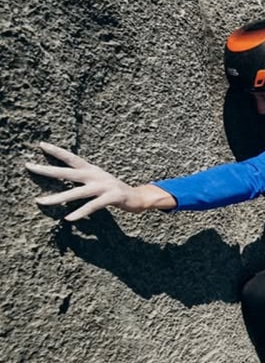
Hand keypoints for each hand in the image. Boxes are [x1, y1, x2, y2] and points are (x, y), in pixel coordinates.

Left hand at [25, 142, 171, 220]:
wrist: (138, 198)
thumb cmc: (113, 190)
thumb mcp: (97, 180)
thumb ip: (82, 179)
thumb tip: (63, 177)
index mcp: (92, 170)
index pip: (71, 158)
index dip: (57, 151)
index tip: (41, 145)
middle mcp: (96, 175)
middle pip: (67, 172)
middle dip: (47, 170)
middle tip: (29, 166)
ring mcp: (104, 186)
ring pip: (76, 192)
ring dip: (57, 198)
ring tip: (40, 201)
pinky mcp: (112, 197)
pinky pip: (93, 206)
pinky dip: (81, 212)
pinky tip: (69, 218)